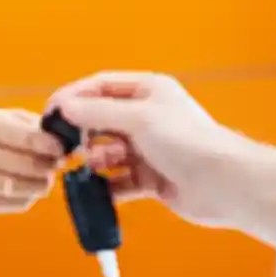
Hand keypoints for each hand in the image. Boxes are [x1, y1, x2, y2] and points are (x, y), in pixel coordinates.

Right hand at [0, 104, 62, 226]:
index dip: (52, 145)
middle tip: (53, 164)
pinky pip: (18, 204)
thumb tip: (59, 138)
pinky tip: (22, 188)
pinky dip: (28, 196)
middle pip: (31, 164)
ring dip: (42, 183)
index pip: (27, 137)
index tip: (61, 149)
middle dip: (49, 165)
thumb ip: (24, 122)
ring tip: (41, 177)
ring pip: (27, 188)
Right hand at [47, 72, 260, 230]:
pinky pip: (119, 180)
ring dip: (97, 160)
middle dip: (84, 133)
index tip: (51, 112)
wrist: (224, 184)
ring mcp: (149, 149)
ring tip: (95, 166)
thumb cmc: (191, 143)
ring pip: (108, 152)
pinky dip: (107, 185)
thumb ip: (98, 112)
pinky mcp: (151, 178)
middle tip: (68, 146)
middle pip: (101, 120)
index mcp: (149, 91)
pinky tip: (101, 189)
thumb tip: (66, 107)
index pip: (100, 87)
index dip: (74, 97)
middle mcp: (148, 117)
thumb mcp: (138, 119)